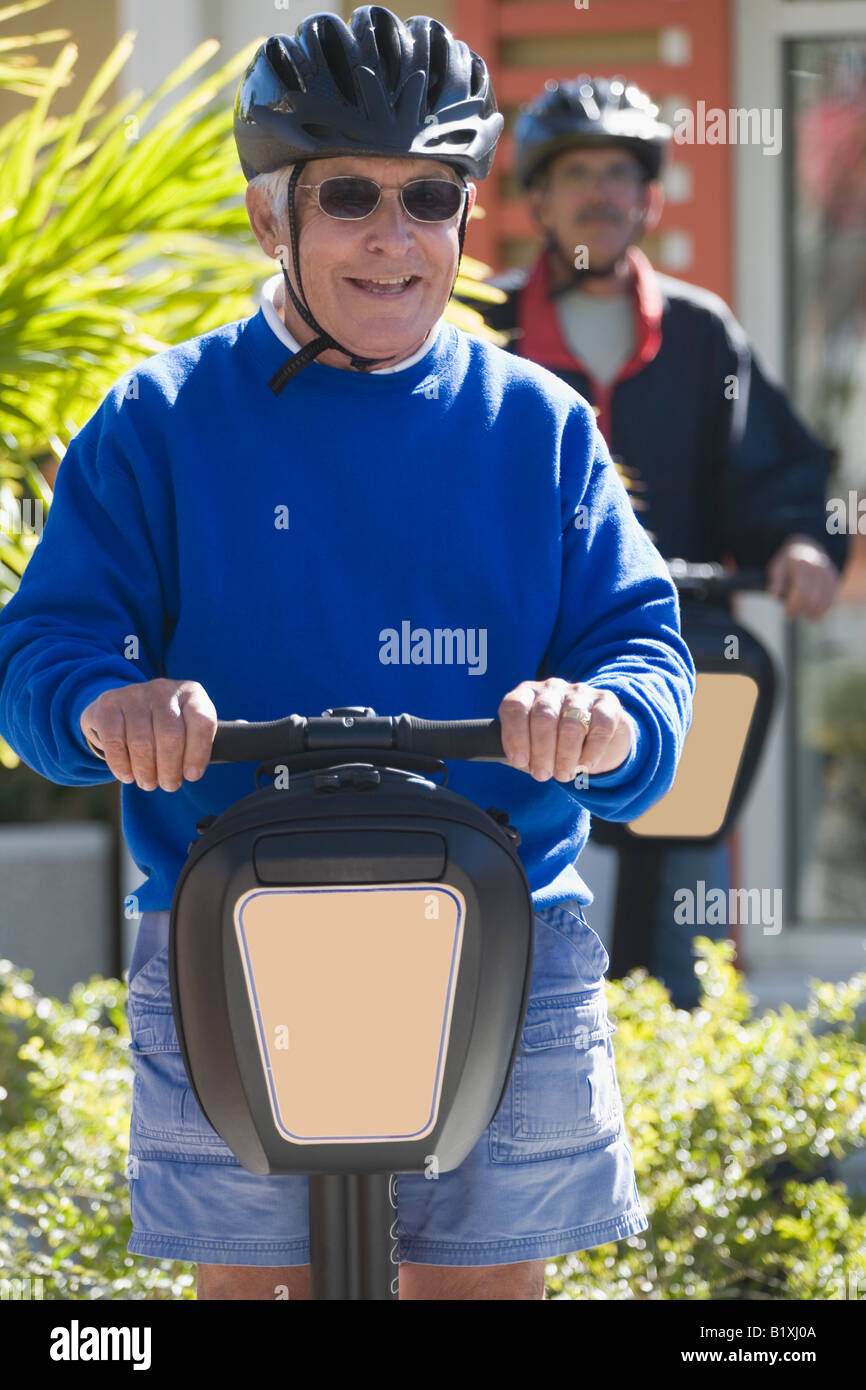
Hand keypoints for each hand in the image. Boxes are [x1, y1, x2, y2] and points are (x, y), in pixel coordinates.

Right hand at [79, 678, 216, 790]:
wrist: (120, 705)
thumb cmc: (163, 722)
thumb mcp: (189, 721)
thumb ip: (209, 732)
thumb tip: (244, 731)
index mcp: (192, 694)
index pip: (202, 723)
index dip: (199, 754)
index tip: (192, 776)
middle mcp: (164, 689)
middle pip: (170, 737)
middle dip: (170, 769)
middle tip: (168, 785)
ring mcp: (134, 695)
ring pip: (142, 742)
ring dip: (146, 771)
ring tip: (148, 782)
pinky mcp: (108, 706)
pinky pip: (114, 742)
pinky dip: (122, 765)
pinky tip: (128, 775)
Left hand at [498, 678, 631, 781]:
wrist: (593, 742)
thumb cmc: (552, 745)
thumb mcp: (530, 748)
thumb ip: (521, 753)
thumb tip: (520, 761)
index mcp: (527, 694)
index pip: (515, 707)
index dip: (515, 736)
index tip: (520, 761)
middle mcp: (552, 688)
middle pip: (543, 717)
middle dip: (542, 752)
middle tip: (543, 774)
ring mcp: (580, 692)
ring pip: (571, 724)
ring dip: (566, 755)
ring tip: (564, 774)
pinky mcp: (606, 702)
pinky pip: (600, 726)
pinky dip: (592, 751)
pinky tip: (585, 764)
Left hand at [766, 535, 838, 619]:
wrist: (807, 548)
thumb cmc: (788, 562)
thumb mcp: (777, 568)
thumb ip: (776, 582)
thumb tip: (774, 596)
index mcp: (802, 564)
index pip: (801, 590)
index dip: (794, 605)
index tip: (786, 612)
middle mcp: (818, 569)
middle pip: (813, 598)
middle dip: (801, 610)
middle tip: (792, 614)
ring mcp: (829, 575)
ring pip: (824, 602)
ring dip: (812, 613)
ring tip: (802, 614)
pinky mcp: (834, 581)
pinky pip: (831, 601)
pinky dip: (822, 610)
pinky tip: (812, 613)